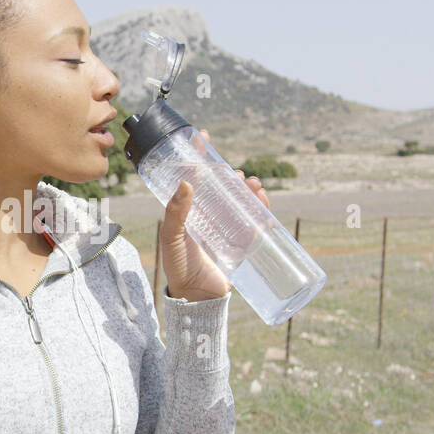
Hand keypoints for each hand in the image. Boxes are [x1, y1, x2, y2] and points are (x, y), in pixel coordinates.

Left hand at [161, 128, 272, 301]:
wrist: (196, 296)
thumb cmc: (178, 266)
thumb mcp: (172, 238)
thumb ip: (176, 213)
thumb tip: (185, 183)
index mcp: (188, 209)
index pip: (193, 176)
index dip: (198, 156)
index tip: (203, 137)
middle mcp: (208, 214)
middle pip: (221, 185)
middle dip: (229, 174)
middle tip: (234, 173)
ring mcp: (226, 226)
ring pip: (240, 199)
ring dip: (248, 188)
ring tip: (251, 184)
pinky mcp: (242, 239)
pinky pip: (255, 219)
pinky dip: (261, 206)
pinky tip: (261, 200)